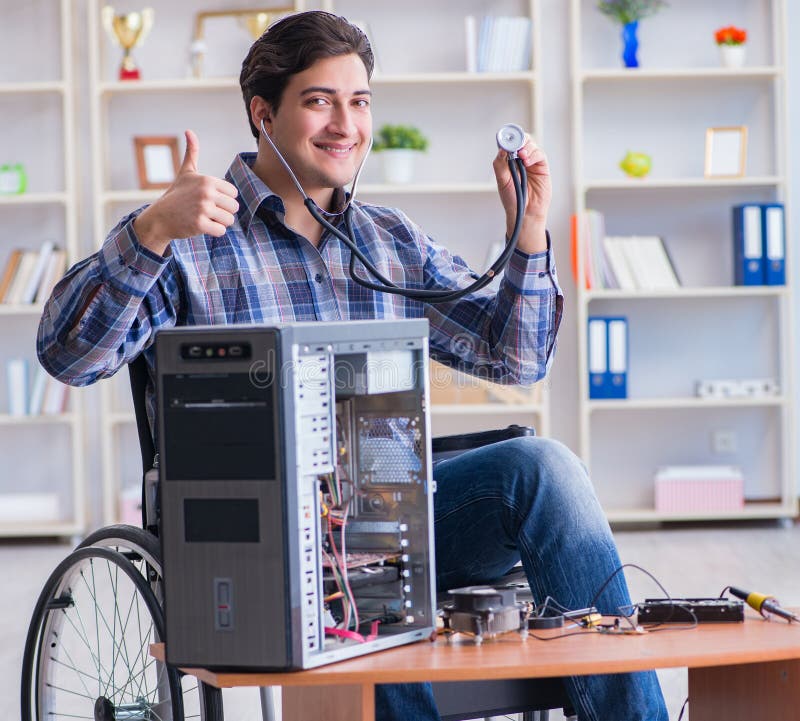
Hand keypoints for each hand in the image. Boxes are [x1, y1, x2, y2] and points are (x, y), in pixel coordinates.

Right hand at [133, 130, 238, 255]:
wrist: (160, 217)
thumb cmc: (176, 195)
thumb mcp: (185, 173)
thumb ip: (192, 153)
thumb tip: (189, 131)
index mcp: (207, 180)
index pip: (234, 193)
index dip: (224, 199)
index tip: (209, 199)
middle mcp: (206, 193)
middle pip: (234, 207)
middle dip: (223, 212)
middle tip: (207, 211)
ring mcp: (203, 209)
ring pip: (229, 220)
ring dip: (219, 222)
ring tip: (205, 218)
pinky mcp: (200, 224)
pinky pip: (221, 231)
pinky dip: (214, 232)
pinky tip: (202, 226)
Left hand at [492, 135, 550, 253]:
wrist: (525, 213)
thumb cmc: (513, 199)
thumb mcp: (502, 182)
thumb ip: (500, 165)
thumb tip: (502, 149)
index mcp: (508, 162)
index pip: (509, 144)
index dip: (508, 139)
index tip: (505, 139)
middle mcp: (520, 160)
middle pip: (521, 141)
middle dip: (518, 140)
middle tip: (515, 146)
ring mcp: (531, 163)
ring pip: (531, 145)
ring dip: (526, 147)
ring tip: (521, 155)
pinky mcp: (542, 167)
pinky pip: (539, 155)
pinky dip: (533, 155)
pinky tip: (527, 161)